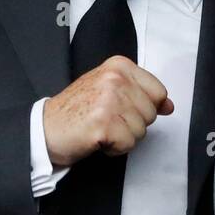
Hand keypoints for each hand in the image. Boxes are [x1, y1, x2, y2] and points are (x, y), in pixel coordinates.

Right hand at [42, 55, 172, 165]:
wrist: (45, 129)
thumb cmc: (76, 111)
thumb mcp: (110, 91)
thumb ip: (141, 94)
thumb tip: (169, 106)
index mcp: (119, 66)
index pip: (158, 91)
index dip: (145, 107)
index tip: (124, 110)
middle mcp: (115, 78)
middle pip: (151, 113)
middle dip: (132, 124)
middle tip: (107, 120)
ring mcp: (109, 100)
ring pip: (141, 131)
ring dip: (123, 137)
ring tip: (101, 128)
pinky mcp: (103, 124)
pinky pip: (128, 144)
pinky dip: (114, 148)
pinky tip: (97, 139)